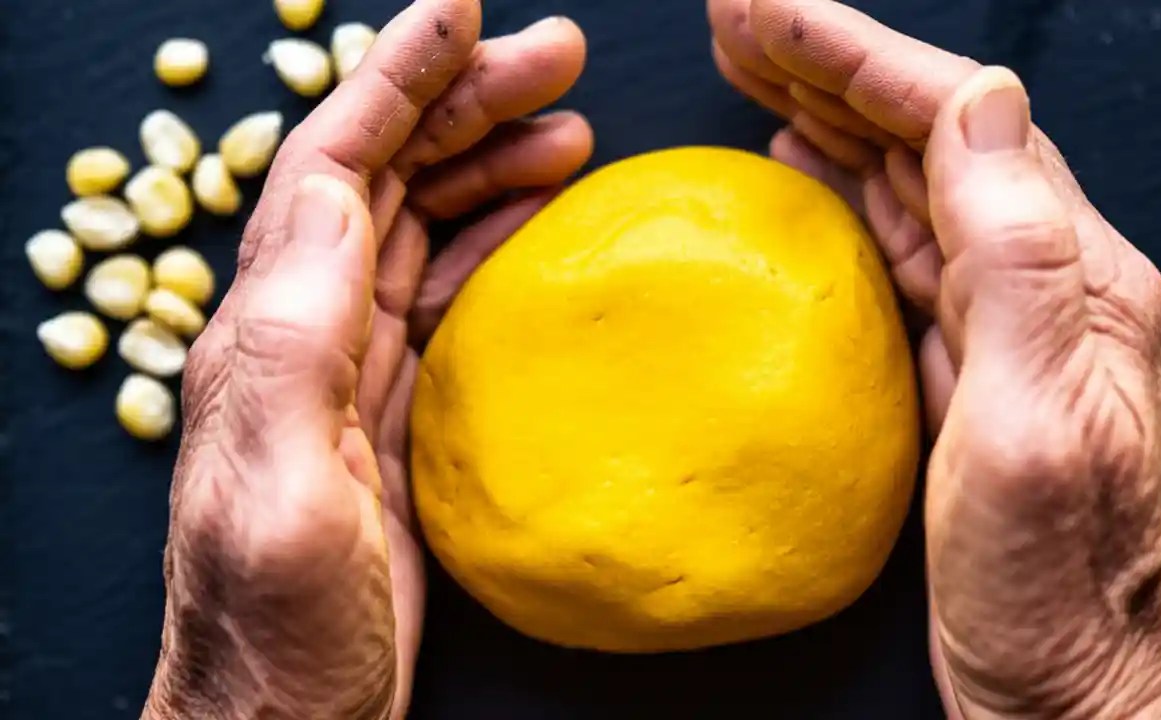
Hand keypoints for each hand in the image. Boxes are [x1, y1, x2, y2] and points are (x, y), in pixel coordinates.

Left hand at [143, 2, 590, 716]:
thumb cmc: (279, 626)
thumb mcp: (282, 481)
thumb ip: (294, 330)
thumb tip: (325, 181)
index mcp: (271, 329)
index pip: (333, 163)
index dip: (396, 78)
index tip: (461, 10)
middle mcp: (303, 332)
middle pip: (386, 179)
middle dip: (465, 103)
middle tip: (557, 55)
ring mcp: (351, 371)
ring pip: (420, 229)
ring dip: (487, 166)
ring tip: (568, 127)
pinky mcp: (392, 413)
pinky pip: (442, 297)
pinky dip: (488, 244)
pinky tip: (531, 222)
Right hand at [709, 1, 1160, 716]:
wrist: (1077, 695)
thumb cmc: (1055, 594)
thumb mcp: (1033, 426)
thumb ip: (1017, 257)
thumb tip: (980, 101)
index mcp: (1071, 278)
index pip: (957, 119)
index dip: (854, 52)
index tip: (764, 11)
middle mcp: (1046, 283)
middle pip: (929, 134)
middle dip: (829, 62)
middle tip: (737, 19)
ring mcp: (1006, 325)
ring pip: (910, 183)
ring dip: (829, 115)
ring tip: (754, 73)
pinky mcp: (967, 368)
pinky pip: (900, 249)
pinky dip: (842, 194)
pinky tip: (804, 176)